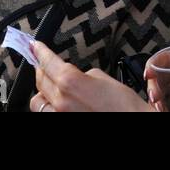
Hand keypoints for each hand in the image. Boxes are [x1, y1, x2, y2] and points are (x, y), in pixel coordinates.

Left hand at [29, 41, 150, 111]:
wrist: (134, 123)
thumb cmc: (125, 106)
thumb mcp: (104, 78)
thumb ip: (82, 75)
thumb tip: (75, 77)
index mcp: (70, 82)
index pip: (47, 62)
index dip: (40, 51)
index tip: (35, 46)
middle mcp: (61, 101)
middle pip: (40, 81)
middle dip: (42, 70)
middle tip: (46, 64)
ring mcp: (60, 116)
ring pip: (38, 102)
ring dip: (43, 92)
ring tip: (53, 88)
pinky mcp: (64, 123)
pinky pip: (48, 114)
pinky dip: (51, 107)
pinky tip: (60, 104)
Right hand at [144, 49, 169, 112]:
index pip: (163, 59)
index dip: (153, 64)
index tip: (149, 73)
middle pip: (156, 78)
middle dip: (153, 87)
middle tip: (156, 97)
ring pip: (158, 94)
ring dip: (156, 102)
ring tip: (161, 108)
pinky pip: (166, 107)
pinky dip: (163, 110)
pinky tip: (165, 112)